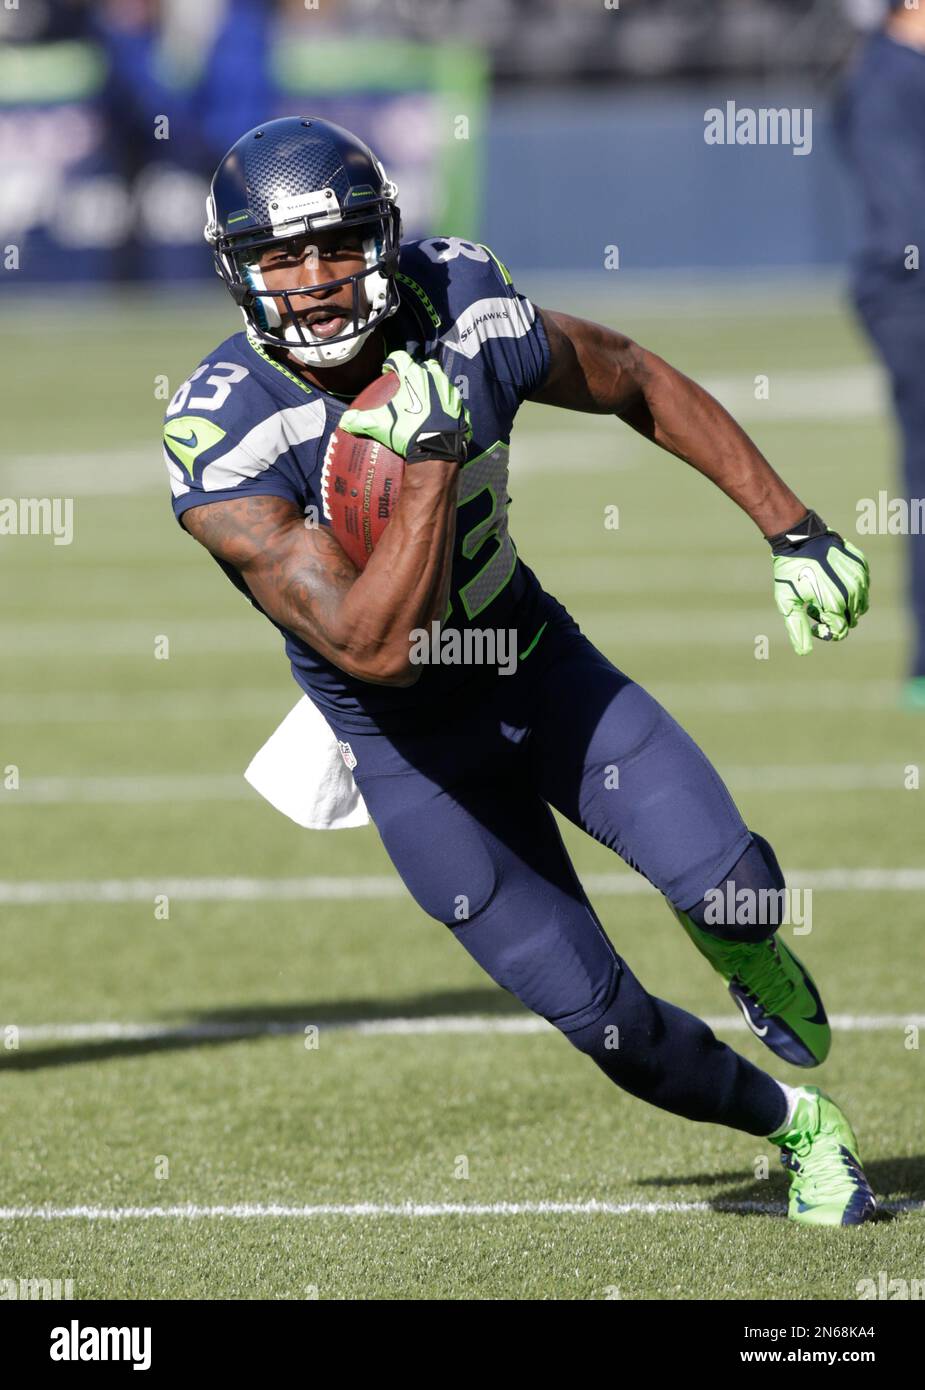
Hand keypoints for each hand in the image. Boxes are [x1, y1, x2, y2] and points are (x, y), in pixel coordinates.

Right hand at [339, 349, 471, 464]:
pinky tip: (438, 417)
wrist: (437, 451)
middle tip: (408, 386)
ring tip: (424, 401)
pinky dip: (445, 406)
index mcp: (413, 375)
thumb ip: (360, 420)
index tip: (388, 371)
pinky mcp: (461, 408)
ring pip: (441, 381)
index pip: (400, 357)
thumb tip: (345, 422)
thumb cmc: (407, 432)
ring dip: (433, 387)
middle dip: (416, 372)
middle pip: (424, 366)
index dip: (392, 362)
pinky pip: (451, 402)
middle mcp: (434, 378)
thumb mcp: (379, 426)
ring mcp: (450, 392)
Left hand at [768, 511, 869, 654]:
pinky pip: (863, 586)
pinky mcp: (862, 566)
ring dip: (844, 604)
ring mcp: (860, 577)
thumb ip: (798, 629)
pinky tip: (831, 579)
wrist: (800, 538)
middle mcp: (853, 592)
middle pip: (852, 619)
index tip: (813, 621)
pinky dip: (850, 588)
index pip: (841, 630)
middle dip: (835, 617)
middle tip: (815, 604)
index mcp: (836, 604)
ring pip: (860, 604)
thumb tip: (804, 652)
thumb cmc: (790, 572)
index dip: (826, 631)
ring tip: (823, 592)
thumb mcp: (788, 603)